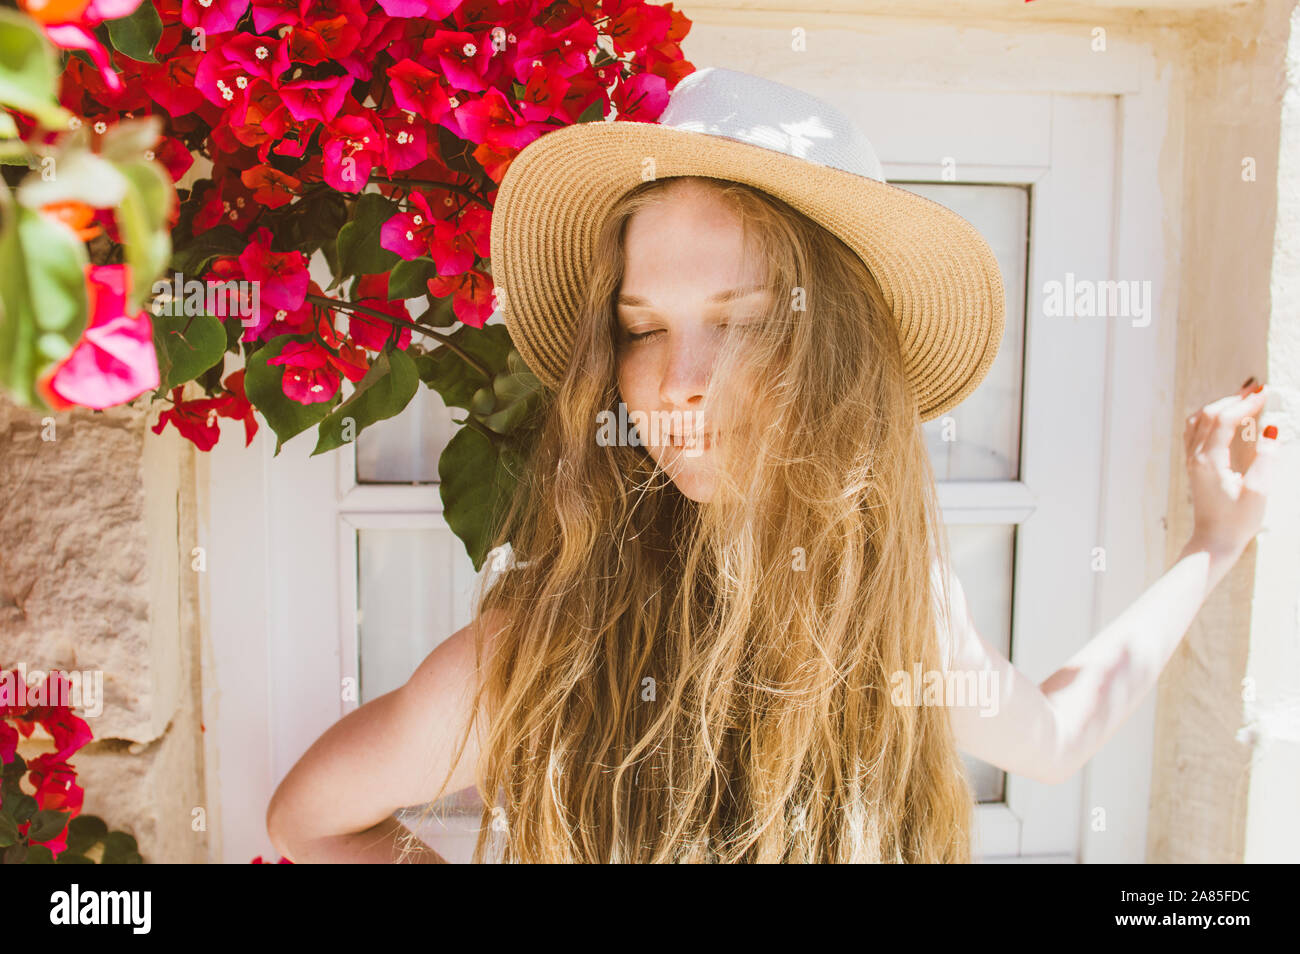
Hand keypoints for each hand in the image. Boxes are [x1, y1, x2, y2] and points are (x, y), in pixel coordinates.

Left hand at [1183, 379, 1277, 561]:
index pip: (1225, 419)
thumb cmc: (1237, 521)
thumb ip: (1266, 458)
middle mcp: (1196, 456)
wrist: (1214, 541)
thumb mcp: (1259, 490)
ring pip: (1198, 420)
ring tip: (1243, 400)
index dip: (1246, 403)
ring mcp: (1192, 460)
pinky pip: (1195, 431)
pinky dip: (1210, 417)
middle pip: (1209, 414)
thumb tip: (1271, 429)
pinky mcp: (1194, 466)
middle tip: (1257, 390)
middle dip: (1234, 399)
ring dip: (1220, 406)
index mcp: (1209, 460)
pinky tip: (1225, 418)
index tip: (1265, 393)